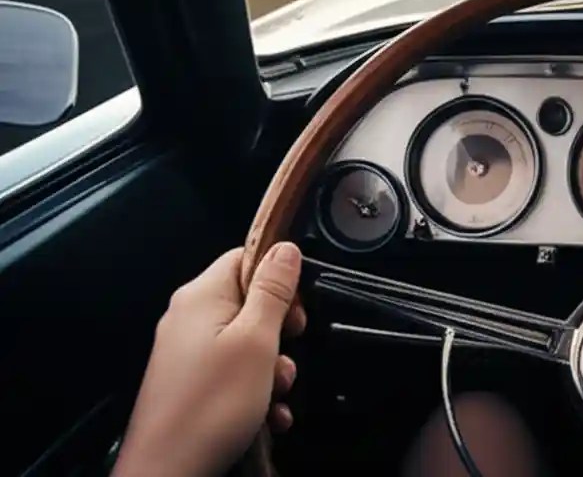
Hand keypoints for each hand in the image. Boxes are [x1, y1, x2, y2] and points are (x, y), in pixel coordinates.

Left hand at [113, 243, 306, 476]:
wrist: (166, 474)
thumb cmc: (212, 406)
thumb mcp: (256, 342)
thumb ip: (273, 291)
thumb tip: (285, 248)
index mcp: (200, 297)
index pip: (246, 257)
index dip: (279, 279)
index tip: (296, 312)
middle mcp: (189, 319)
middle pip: (250, 303)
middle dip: (280, 333)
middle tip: (286, 357)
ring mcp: (188, 354)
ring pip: (247, 343)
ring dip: (272, 368)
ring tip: (275, 395)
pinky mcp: (191, 384)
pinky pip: (233, 372)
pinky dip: (255, 390)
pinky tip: (267, 415)